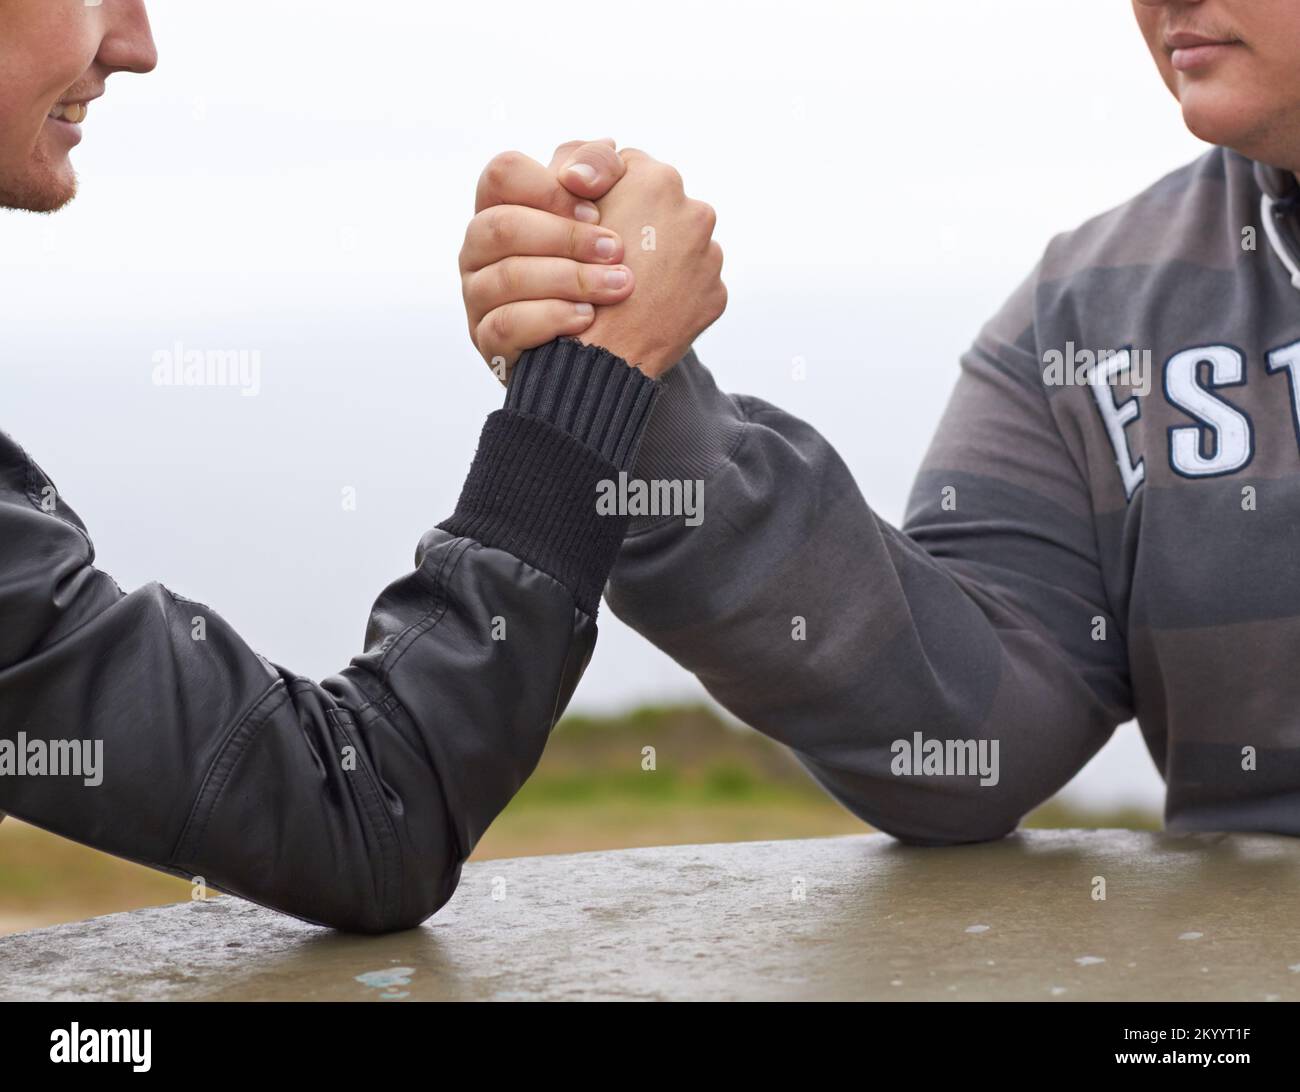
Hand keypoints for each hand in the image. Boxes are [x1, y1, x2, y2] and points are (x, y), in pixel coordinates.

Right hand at [460, 140, 634, 381]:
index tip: (597, 210)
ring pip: (505, 277)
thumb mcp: (616, 211)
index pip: (503, 174)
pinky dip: (552, 318)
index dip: (548, 188)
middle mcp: (481, 250)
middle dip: (565, 237)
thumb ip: (605, 172)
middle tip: (616, 250)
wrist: (616, 346)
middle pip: (501, 227)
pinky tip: (589, 318)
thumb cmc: (609, 269)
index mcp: (505, 206)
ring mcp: (479, 298)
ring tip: (619, 286)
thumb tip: (601, 149)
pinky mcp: (490, 344)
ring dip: (569, 278)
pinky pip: (507, 326)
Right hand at [575, 149, 724, 377]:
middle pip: (660, 205)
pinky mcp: (715, 296)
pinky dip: (672, 293)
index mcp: (656, 180)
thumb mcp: (558, 206)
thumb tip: (606, 156)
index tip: (590, 220)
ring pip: (679, 245)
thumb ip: (583, 168)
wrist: (596, 358)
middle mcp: (694, 211)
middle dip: (637, 224)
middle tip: (609, 255)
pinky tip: (645, 308)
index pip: (627, 168)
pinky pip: (693, 284)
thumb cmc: (567, 281)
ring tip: (626, 286)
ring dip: (657, 259)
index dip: (602, 194)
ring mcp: (710, 256)